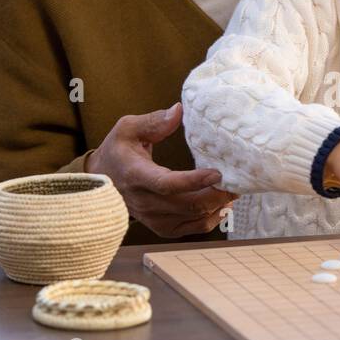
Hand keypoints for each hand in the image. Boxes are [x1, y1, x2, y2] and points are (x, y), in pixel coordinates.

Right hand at [86, 102, 235, 237]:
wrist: (102, 182)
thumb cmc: (117, 152)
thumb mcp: (128, 129)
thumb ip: (154, 121)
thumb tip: (179, 110)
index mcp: (136, 175)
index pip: (167, 184)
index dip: (194, 181)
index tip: (218, 172)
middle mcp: (145, 201)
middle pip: (188, 205)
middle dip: (217, 194)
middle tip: (237, 181)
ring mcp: (153, 218)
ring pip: (193, 218)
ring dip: (218, 206)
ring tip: (234, 190)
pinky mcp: (161, 227)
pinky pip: (192, 228)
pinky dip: (211, 219)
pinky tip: (221, 205)